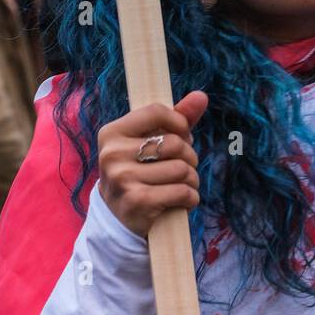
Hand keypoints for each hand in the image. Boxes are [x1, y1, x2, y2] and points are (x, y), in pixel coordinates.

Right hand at [96, 90, 208, 238]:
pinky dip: (191, 197)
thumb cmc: (139, 171)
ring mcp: (123, 178)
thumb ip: (175, 119)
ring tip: (184, 184)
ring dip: (192, 179)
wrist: (118, 217)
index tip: (183, 135)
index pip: (156, 112)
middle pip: (174, 143)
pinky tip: (183, 200)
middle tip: (184, 166)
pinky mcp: (137, 201)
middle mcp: (113, 154)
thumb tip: (201, 96)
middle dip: (189, 157)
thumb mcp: (150, 143)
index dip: (179, 122)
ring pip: (182, 169)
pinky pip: (182, 192)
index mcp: (112, 133)